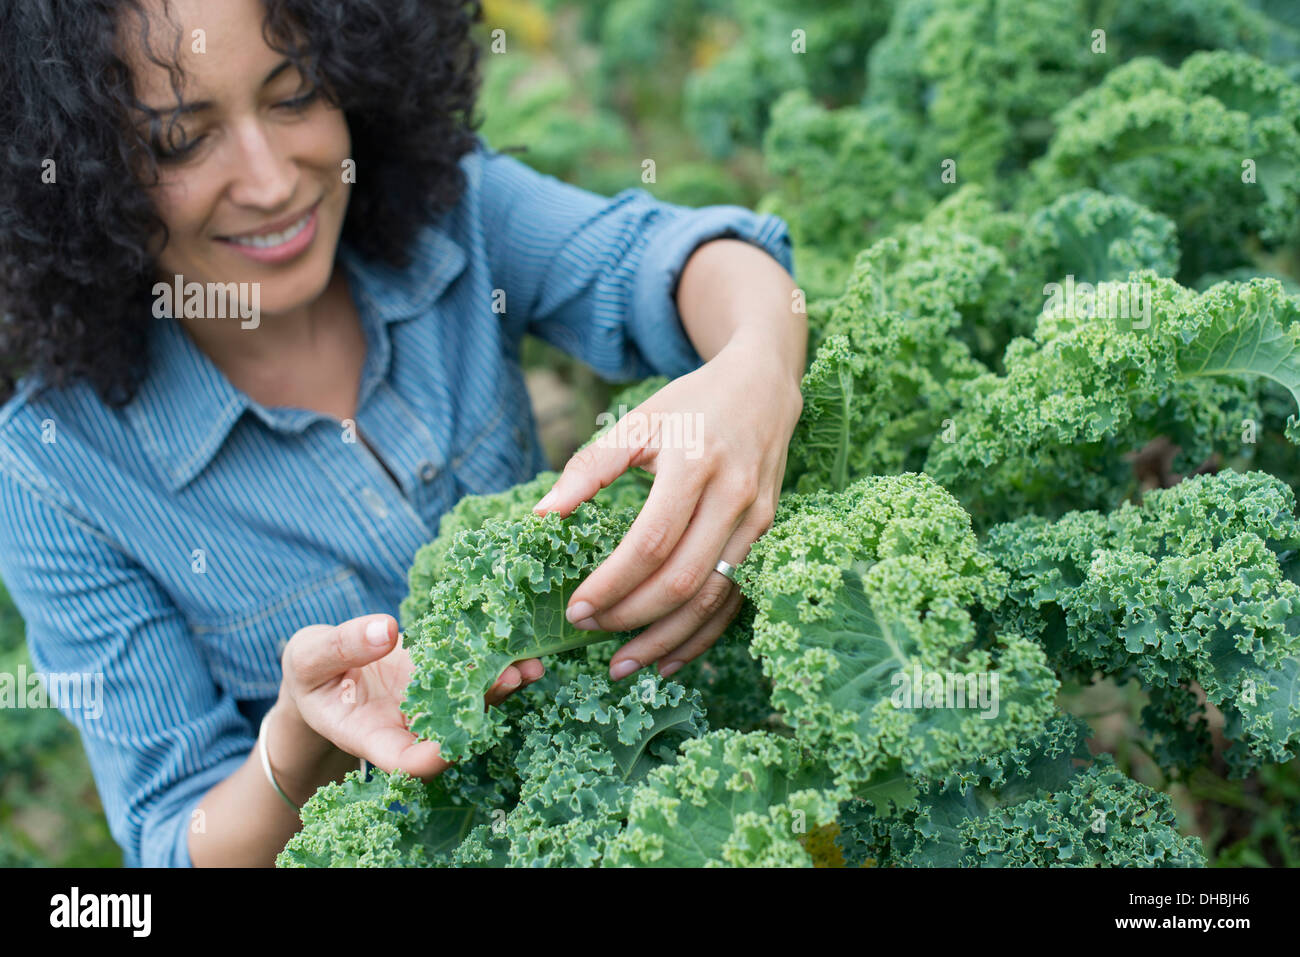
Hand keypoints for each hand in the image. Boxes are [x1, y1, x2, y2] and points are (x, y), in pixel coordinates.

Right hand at [280, 614, 545, 776]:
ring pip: (472, 703)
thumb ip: (340, 648)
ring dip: (503, 685)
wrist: (325, 670)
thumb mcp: (308, 658)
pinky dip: (496, 661)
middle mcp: (409, 728)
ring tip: (530, 664)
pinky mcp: (443, 677)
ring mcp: (430, 704)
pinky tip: (520, 645)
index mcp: (370, 737)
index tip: (454, 739)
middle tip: (512, 678)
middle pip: (453, 732)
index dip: (433, 757)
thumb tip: (385, 630)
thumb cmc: (310, 674)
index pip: (407, 761)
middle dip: (485, 708)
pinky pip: (472, 673)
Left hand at [533, 340, 801, 679]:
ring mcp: (756, 522)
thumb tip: (542, 515)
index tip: (575, 608)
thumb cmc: (691, 405)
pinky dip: (702, 635)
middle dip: (633, 617)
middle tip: (589, 635)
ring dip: (667, 639)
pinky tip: (669, 659)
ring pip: (713, 598)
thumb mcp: (637, 421)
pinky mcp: (765, 537)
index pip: (651, 542)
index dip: (612, 582)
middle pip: (683, 579)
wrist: (763, 389)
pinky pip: (735, 599)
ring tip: (623, 665)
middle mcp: (733, 499)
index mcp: (695, 466)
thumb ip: (589, 467)